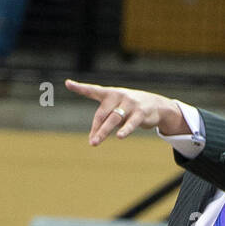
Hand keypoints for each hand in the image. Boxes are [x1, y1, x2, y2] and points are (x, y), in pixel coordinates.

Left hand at [65, 79, 187, 144]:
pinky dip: (125, 130)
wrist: (156, 105)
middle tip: (91, 142)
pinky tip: (119, 136)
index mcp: (110, 94)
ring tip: (95, 142)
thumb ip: (104, 121)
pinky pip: (131, 123)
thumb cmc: (130, 108)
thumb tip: (94, 137)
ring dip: (104, 131)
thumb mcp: (116, 111)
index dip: (80, 87)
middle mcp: (118, 96)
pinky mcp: (140, 112)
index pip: (93, 90)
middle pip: (103, 113)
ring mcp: (130, 103)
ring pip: (114, 119)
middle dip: (96, 128)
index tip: (68, 83)